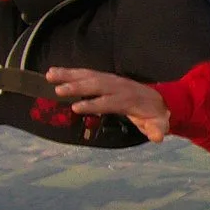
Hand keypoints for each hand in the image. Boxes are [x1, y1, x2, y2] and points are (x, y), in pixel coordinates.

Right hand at [46, 67, 172, 141]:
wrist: (160, 98)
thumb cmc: (155, 115)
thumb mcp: (159, 124)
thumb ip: (158, 129)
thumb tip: (158, 137)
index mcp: (128, 100)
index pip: (108, 102)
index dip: (93, 105)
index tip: (75, 108)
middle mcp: (118, 87)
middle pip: (95, 85)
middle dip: (77, 87)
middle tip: (57, 90)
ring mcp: (111, 80)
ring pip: (88, 75)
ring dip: (68, 75)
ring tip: (49, 75)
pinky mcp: (106, 77)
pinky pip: (86, 73)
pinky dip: (71, 71)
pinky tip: (54, 72)